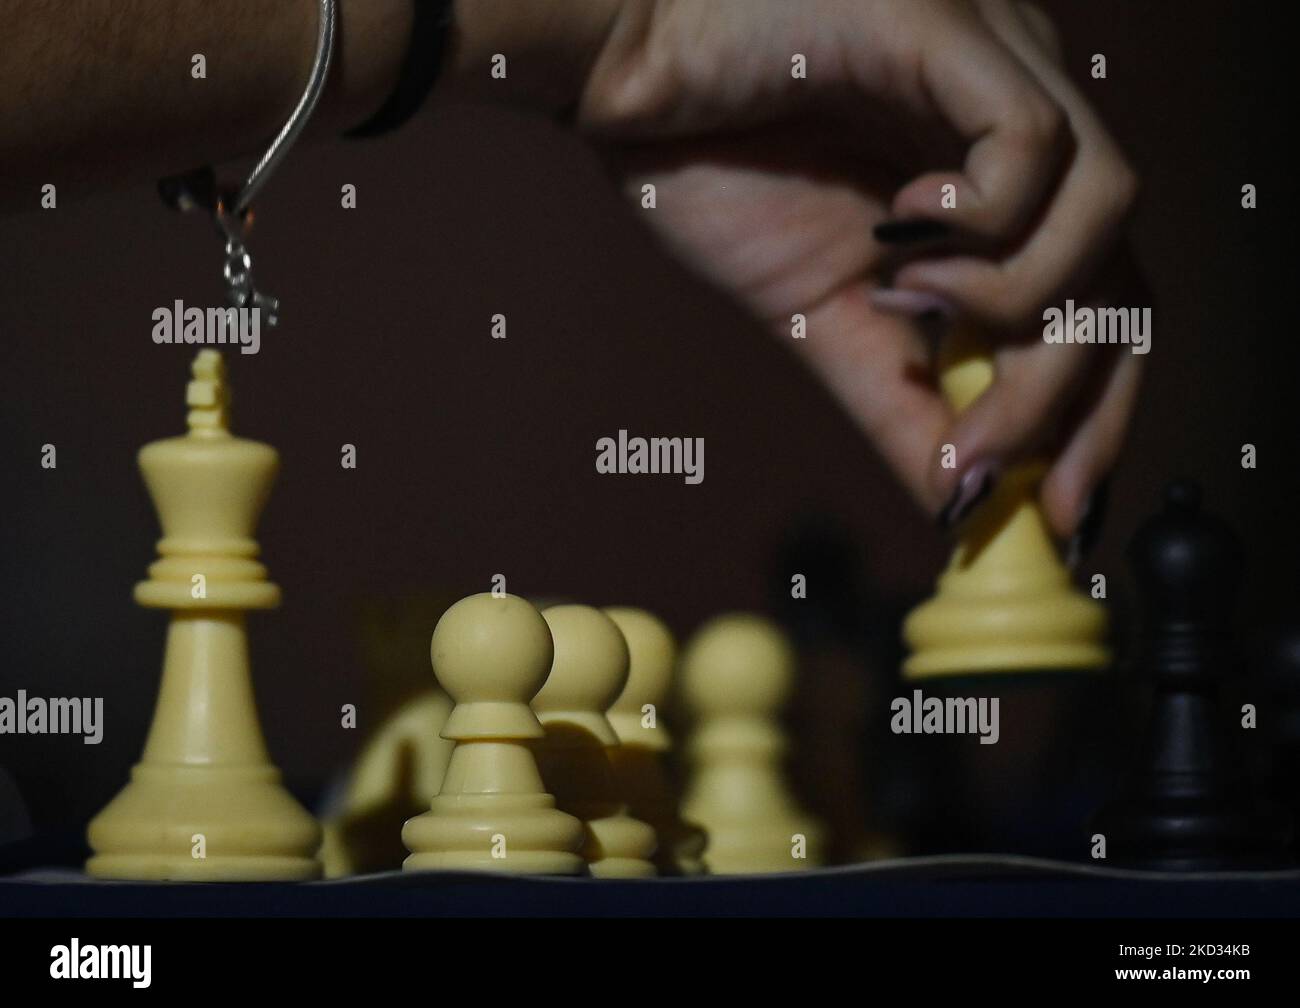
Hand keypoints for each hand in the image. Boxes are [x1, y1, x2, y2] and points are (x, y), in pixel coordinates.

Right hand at [570, 0, 1140, 537]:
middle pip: (1123, 275)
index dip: (1096, 416)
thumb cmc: (716, 168)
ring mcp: (1000, 64)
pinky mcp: (950, 26)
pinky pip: (1033, 139)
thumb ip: (901, 403)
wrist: (623, 74)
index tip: (1052, 511)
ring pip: (1106, 207)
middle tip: (981, 463)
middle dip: (1064, 394)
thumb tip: (958, 504)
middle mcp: (1025, 128)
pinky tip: (903, 224)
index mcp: (1002, 196)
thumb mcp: (824, 318)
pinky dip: (987, 215)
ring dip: (1020, 304)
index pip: (1105, 311)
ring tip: (914, 308)